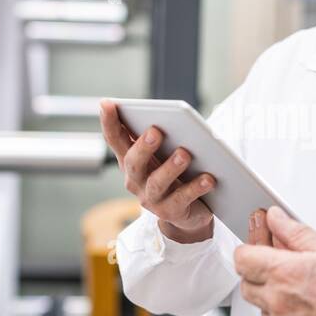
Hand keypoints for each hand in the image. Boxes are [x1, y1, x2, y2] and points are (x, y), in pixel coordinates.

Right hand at [100, 99, 215, 242]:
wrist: (188, 212)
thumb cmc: (176, 173)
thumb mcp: (164, 153)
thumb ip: (161, 136)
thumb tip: (174, 115)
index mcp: (131, 160)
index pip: (115, 139)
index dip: (109, 122)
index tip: (107, 103)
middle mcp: (136, 180)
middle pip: (134, 163)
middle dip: (143, 147)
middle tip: (155, 131)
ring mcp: (151, 199)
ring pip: (157, 183)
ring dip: (170, 167)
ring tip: (184, 154)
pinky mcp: (171, 212)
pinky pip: (182, 199)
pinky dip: (195, 188)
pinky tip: (208, 178)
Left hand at [234, 206, 315, 315]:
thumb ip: (297, 233)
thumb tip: (277, 219)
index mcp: (284, 274)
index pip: (242, 259)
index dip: (250, 251)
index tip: (260, 249)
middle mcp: (278, 304)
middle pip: (248, 286)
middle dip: (260, 276)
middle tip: (285, 270)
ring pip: (264, 312)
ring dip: (276, 302)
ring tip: (308, 296)